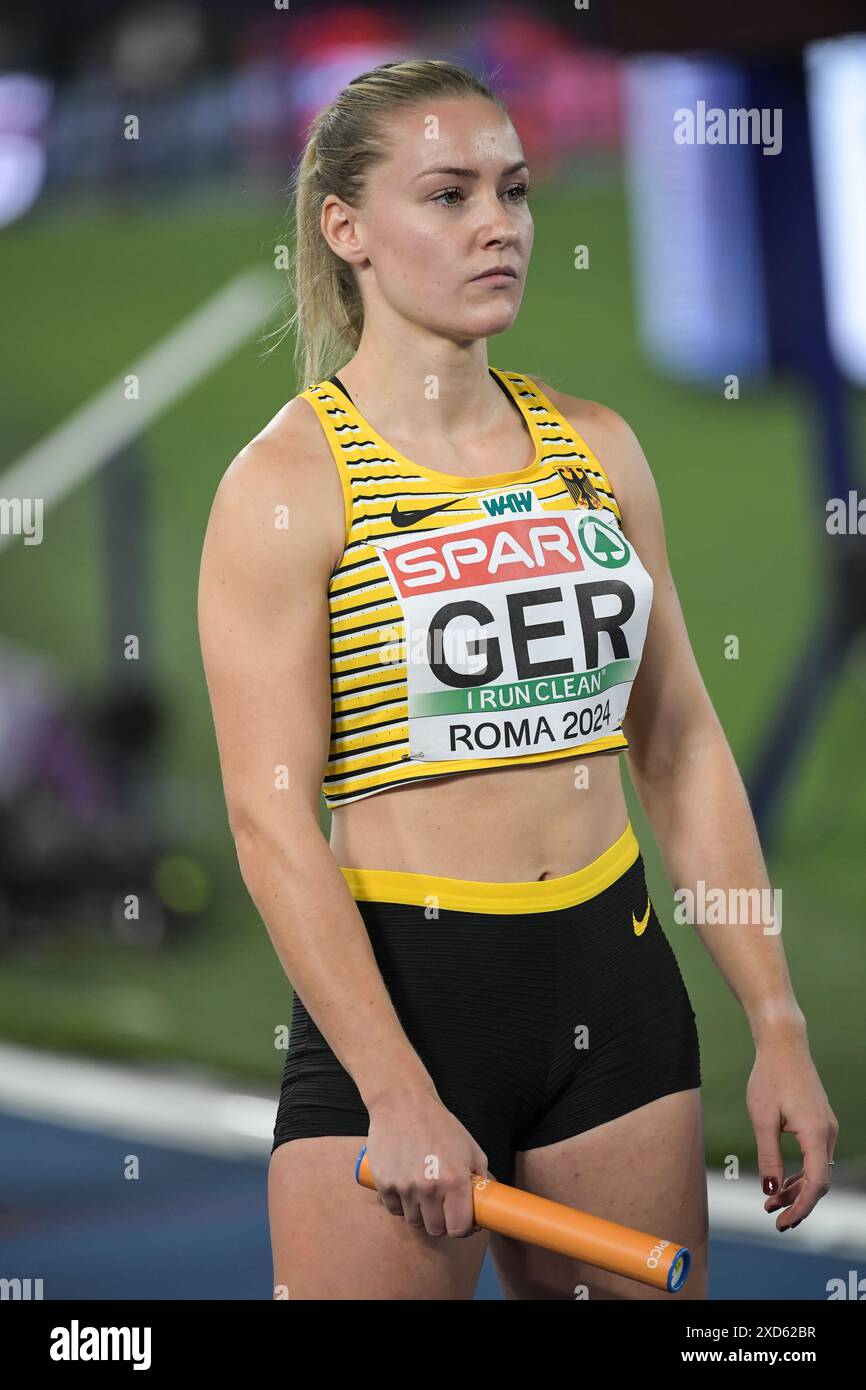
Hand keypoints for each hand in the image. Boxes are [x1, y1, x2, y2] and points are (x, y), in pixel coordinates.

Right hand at [366, 1087, 488, 1237]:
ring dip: (421, 1213)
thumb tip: (483, 1207)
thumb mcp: (470, 1148)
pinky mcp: (384, 1183)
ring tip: (423, 1193)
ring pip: (414, 1221)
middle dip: (442, 1222)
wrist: (403, 1103)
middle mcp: (429, 1187)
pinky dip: (401, 1204)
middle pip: (436, 1229)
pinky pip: (394, 1210)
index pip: (458, 1228)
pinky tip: (406, 1187)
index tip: (461, 1222)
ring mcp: (404, 1187)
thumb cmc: (440, 1124)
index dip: (462, 1229)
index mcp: (455, 1180)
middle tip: (442, 1207)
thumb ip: (480, 1178)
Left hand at [747, 1030, 838, 1231]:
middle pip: (818, 1181)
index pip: (817, 1183)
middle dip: (797, 1203)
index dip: (802, 1207)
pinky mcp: (819, 1124)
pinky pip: (813, 1158)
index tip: (785, 1222)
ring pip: (816, 1170)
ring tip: (769, 1206)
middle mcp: (827, 1133)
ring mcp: (826, 1128)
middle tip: (774, 1221)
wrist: (783, 1045)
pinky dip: (798, 1173)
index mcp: (816, 1133)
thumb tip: (770, 1192)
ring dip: (795, 1189)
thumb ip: (768, 1156)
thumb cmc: (770, 1077)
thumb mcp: (762, 1119)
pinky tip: (779, 1185)